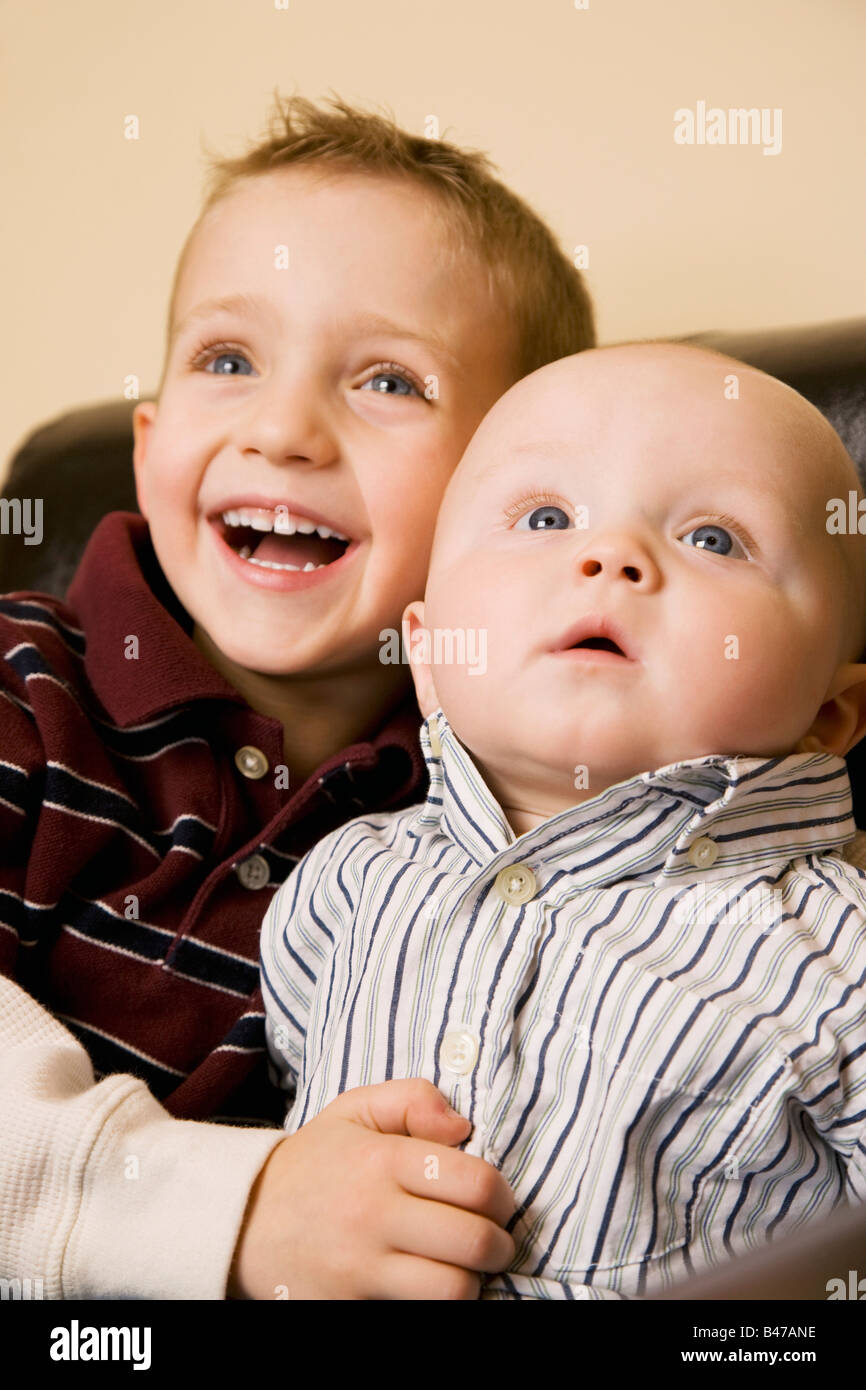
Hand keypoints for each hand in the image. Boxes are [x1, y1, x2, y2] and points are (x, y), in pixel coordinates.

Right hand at [227, 1077, 515, 1298]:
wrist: (238, 1221)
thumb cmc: (311, 1164)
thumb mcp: (353, 1111)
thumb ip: (412, 1099)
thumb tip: (463, 1127)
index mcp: (381, 1161)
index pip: (475, 1184)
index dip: (503, 1197)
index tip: (498, 1202)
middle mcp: (374, 1215)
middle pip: (475, 1243)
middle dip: (501, 1245)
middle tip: (495, 1241)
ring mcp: (360, 1268)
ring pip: (453, 1290)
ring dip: (472, 1282)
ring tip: (465, 1268)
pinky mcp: (349, 1306)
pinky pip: (419, 1313)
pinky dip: (437, 1304)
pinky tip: (431, 1286)